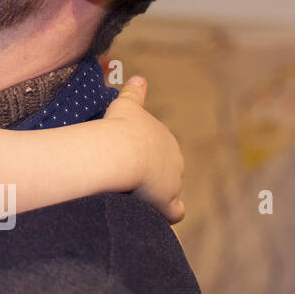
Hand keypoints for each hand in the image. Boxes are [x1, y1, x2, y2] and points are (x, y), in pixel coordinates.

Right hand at [102, 76, 184, 223]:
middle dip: (148, 175)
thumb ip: (133, 93)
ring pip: (166, 191)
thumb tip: (139, 78)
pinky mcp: (167, 201)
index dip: (141, 155)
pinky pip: (174, 213)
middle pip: (164, 170)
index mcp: (164, 138)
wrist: (120, 151)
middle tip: (123, 177)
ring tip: (130, 196)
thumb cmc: (120, 128)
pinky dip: (165, 214)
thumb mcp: (126, 106)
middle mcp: (174, 159)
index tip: (123, 158)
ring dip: (153, 195)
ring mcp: (173, 181)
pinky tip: (151, 215)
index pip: (157, 149)